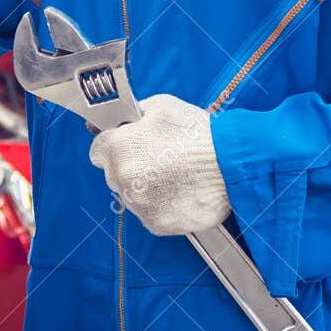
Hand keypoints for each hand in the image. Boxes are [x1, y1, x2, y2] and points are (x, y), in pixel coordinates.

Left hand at [88, 94, 230, 235]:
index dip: (114, 146)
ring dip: (145, 187)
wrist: (233, 164)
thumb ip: (134, 114)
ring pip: (132, 196)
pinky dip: (161, 205)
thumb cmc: (200, 133)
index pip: (98, 150)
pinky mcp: (156, 223)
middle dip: (131, 166)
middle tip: (159, 158)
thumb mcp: (162, 106)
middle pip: (114, 174)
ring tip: (175, 175)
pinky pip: (149, 213)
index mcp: (119, 147)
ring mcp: (139, 204)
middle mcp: (123, 179)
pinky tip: (180, 191)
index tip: (128, 146)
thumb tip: (123, 120)